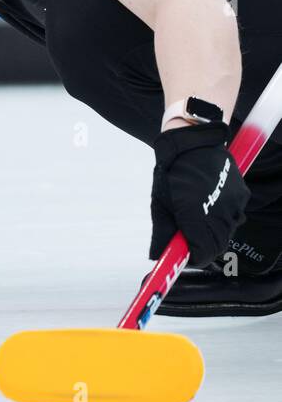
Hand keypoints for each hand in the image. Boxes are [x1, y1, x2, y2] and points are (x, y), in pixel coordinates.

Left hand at [149, 121, 248, 266]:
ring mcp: (233, 202)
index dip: (194, 258)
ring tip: (198, 220)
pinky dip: (222, 219)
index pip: (202, 251)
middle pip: (216, 246)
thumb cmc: (172, 172)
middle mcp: (218, 209)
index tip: (186, 258)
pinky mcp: (242, 195)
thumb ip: (163, 231)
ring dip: (213, 234)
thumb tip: (158, 256)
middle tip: (189, 243)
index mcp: (193, 212)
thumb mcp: (161, 202)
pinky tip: (209, 207)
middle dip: (203, 249)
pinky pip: (234, 217)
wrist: (193, 143)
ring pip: (227, 232)